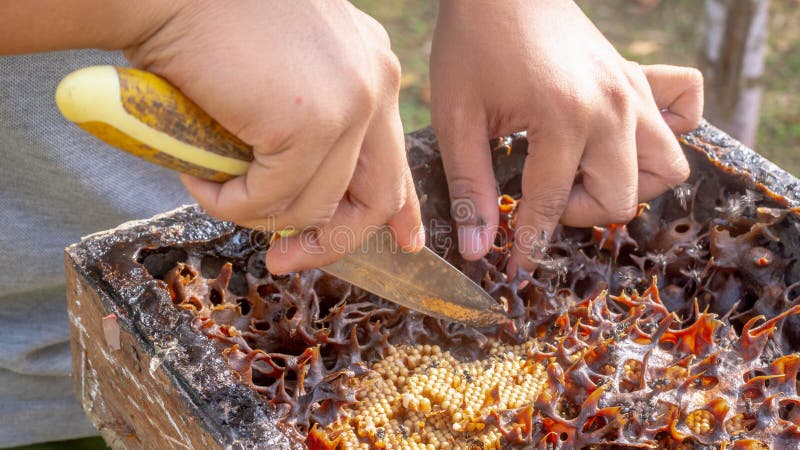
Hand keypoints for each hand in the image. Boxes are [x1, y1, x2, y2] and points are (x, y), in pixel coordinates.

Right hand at [125, 0, 423, 272]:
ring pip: (315, 207)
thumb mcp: (283, 75)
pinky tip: (198, 180)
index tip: (407, 243)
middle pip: (379, 195)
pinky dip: (229, 204)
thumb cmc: (206, 25)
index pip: (397, 154)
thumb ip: (307, 122)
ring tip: (210, 187)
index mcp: (371, 66)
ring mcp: (349, 103)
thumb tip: (300, 197)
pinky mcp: (311, 124)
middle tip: (287, 261)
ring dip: (257, 214)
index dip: (403, 208)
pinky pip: (272, 200)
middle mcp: (375, 82)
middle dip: (333, 242)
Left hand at [430, 0, 702, 275]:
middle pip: (623, 198)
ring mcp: (633, 91)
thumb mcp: (458, 118)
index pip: (551, 205)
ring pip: (668, 166)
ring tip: (582, 173)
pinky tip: (621, 136)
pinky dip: (665, 133)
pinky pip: (684, 112)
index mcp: (563, 118)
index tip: (515, 271)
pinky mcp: (639, 76)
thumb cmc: (472, 42)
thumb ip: (470, 186)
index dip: (530, 245)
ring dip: (627, 184)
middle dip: (579, 214)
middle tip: (541, 198)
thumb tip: (478, 249)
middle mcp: (612, 108)